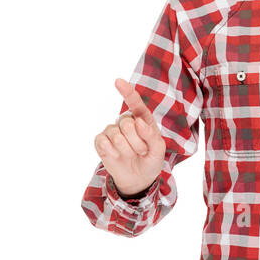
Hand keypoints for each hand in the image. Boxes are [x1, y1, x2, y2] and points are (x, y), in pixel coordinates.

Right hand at [94, 78, 165, 195]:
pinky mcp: (101, 141)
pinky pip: (103, 143)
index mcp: (142, 118)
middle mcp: (126, 121)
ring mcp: (112, 130)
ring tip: (132, 155)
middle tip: (142, 151)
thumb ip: (152, 135)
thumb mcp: (159, 150)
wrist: (138, 178)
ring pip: (117, 136)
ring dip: (128, 150)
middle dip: (138, 143)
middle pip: (128, 124)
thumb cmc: (150, 160)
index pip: (135, 102)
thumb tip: (138, 122)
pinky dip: (112, 153)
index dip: (127, 92)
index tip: (118, 81)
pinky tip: (117, 157)